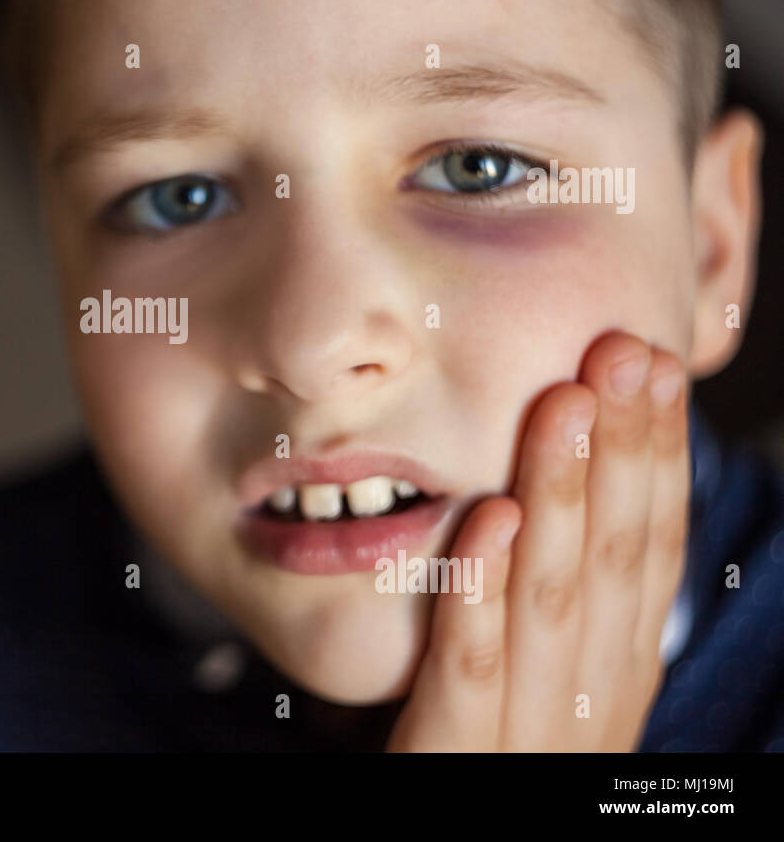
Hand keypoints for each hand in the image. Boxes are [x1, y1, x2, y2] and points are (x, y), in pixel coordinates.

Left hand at [387, 331, 689, 750]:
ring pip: (556, 603)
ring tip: (563, 404)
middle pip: (619, 564)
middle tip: (624, 353)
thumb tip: (570, 497)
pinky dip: (484, 595)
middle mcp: (593, 702)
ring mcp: (533, 736)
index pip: (651, 551)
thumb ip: (558, 605)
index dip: (656, 457)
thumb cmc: (489, 752)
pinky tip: (490, 521)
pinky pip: (473, 672)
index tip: (653, 366)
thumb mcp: (547, 680)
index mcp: (617, 675)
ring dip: (565, 497)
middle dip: (625, 454)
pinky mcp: (456, 759)